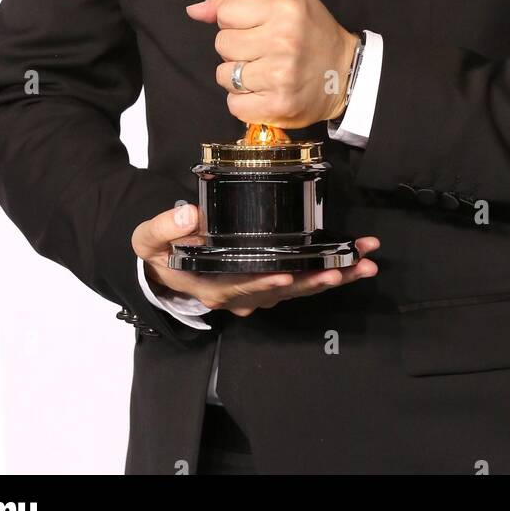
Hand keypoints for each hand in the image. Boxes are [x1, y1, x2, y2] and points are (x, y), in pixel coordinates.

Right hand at [133, 204, 379, 316]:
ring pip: (299, 290)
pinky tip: (353, 262)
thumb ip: (163, 227)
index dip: (264, 284)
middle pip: (283, 292)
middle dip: (317, 281)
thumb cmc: (159, 253)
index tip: (286, 277)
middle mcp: (240, 295)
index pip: (242, 288)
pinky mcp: (269, 282)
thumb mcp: (147, 239)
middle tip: (347, 269)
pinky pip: (302, 281)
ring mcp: (257, 291)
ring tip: (363, 264)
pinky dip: (329, 272)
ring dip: (333, 277)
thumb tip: (189, 216)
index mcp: (211, 286)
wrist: (163, 269)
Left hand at [186, 0, 359, 127]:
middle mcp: (282, 41)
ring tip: (261, 71)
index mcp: (285, 10)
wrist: (346, 74)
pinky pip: (234, 104)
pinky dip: (243, 100)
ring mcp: (279, 76)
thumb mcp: (285, 2)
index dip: (233, 20)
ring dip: (238, 75)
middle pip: (222, 44)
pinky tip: (262, 91)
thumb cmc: (313, 34)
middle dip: (235, 48)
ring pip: (224, 75)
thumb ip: (236, 1)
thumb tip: (195, 10)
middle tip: (259, 50)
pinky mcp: (277, 106)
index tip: (250, 26)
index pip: (226, 13)